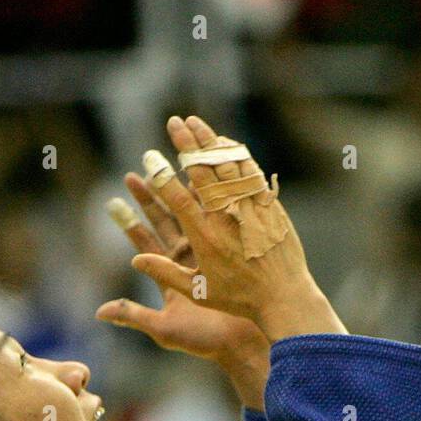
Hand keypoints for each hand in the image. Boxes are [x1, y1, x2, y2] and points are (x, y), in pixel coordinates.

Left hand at [97, 169, 270, 409]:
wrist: (245, 345)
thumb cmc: (205, 340)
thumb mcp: (165, 329)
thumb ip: (134, 316)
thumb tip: (99, 312)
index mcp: (169, 277)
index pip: (144, 244)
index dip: (129, 223)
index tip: (113, 200)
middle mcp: (187, 262)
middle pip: (165, 223)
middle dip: (150, 198)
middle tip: (136, 173)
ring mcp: (210, 255)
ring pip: (193, 215)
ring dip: (181, 191)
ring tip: (169, 165)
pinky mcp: (232, 252)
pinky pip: (220, 220)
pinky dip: (213, 201)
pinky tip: (209, 178)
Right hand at [130, 114, 345, 341]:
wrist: (284, 297)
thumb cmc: (240, 299)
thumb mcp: (199, 292)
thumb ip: (166, 273)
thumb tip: (136, 259)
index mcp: (206, 238)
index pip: (179, 198)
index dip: (162, 176)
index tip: (150, 158)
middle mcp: (227, 217)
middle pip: (204, 171)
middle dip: (187, 143)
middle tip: (174, 122)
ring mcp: (250, 208)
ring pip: (227, 164)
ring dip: (210, 140)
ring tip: (195, 123)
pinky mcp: (268, 205)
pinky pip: (250, 171)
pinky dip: (235, 153)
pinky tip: (224, 143)